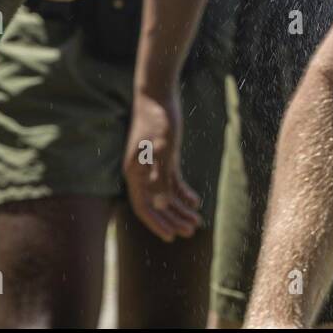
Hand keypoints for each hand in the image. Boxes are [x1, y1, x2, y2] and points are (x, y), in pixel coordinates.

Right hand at [123, 90, 202, 240]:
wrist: (157, 96)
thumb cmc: (157, 119)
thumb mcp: (161, 148)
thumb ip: (158, 174)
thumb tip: (158, 202)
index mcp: (135, 173)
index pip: (144, 207)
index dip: (158, 223)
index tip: (172, 237)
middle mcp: (142, 173)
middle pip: (156, 204)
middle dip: (173, 219)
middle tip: (191, 231)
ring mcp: (153, 165)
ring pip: (166, 195)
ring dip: (180, 209)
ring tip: (197, 222)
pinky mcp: (164, 157)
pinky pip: (172, 181)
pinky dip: (183, 192)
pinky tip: (195, 202)